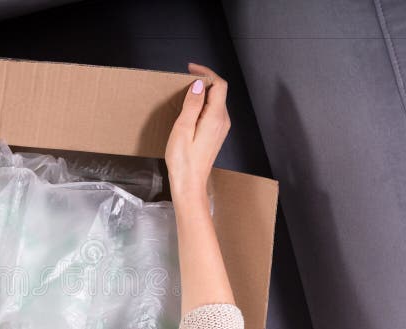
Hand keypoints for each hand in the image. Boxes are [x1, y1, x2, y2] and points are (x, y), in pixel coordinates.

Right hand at [165, 63, 230, 201]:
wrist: (189, 184)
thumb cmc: (183, 160)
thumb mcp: (183, 128)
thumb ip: (192, 105)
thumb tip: (198, 85)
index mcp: (215, 117)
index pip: (219, 85)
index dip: (206, 72)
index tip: (191, 69)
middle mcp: (222, 121)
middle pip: (219, 92)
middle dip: (203, 81)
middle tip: (184, 79)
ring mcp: (220, 129)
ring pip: (215, 102)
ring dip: (202, 94)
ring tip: (184, 93)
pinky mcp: (215, 135)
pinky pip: (212, 113)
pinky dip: (202, 105)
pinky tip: (189, 110)